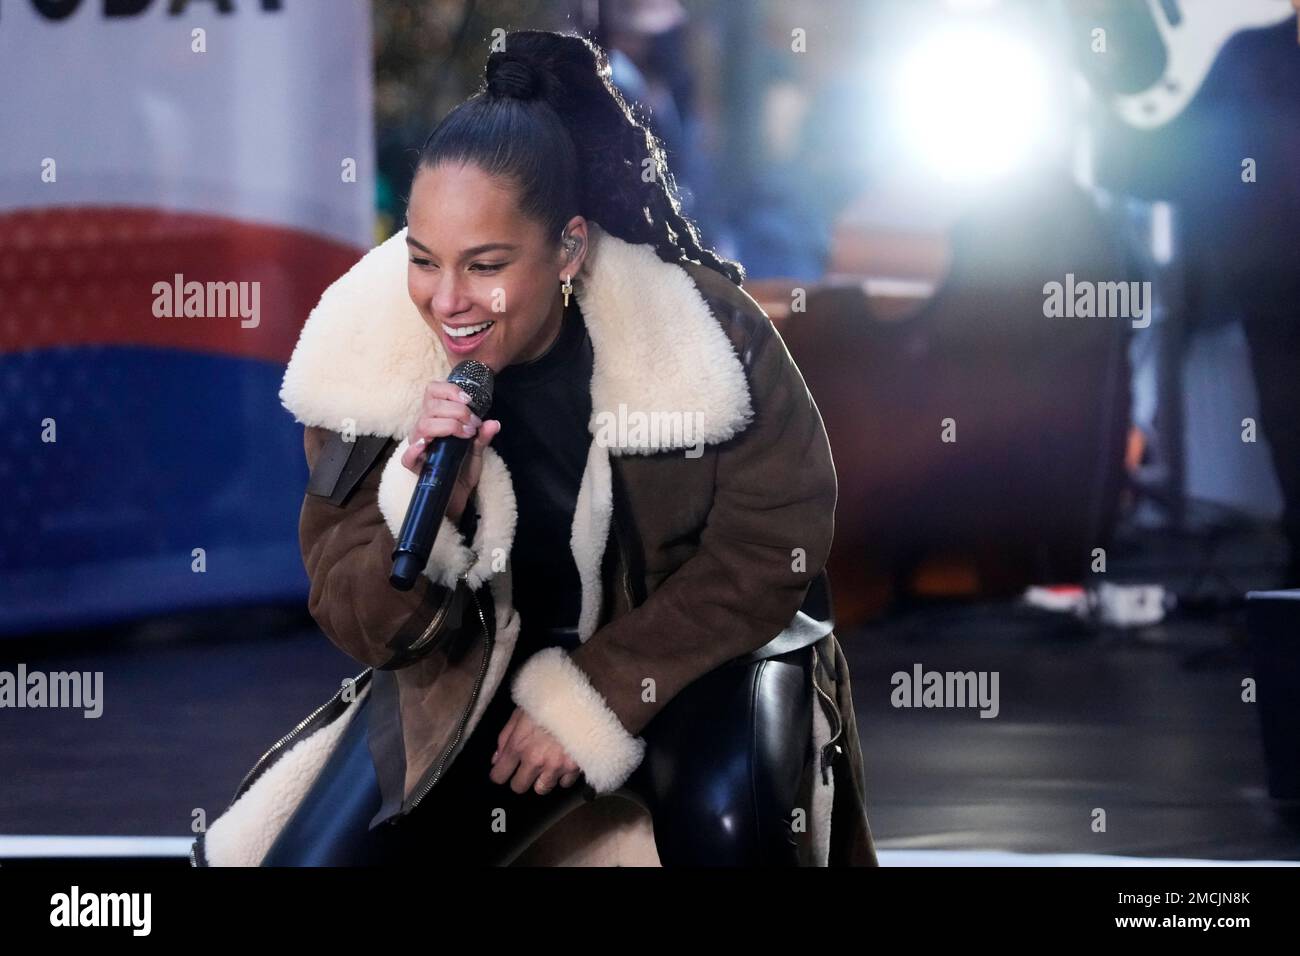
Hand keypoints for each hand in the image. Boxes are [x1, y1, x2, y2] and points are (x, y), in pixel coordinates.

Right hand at [401, 380, 500, 522]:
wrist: (459, 497)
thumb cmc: (463, 469)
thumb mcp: (477, 450)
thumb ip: (483, 436)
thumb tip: (493, 423)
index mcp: (437, 419)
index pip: (433, 392)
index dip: (449, 391)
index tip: (469, 400)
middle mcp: (425, 429)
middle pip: (431, 407)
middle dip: (457, 411)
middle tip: (473, 424)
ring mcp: (419, 447)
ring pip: (423, 425)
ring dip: (447, 425)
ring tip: (465, 434)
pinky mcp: (416, 467)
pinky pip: (408, 457)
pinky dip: (415, 450)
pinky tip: (425, 446)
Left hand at [490, 706, 582, 794]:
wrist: (580, 697)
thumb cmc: (549, 699)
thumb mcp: (521, 712)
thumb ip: (505, 737)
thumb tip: (497, 759)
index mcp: (518, 745)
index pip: (499, 775)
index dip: (500, 773)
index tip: (504, 771)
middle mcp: (535, 759)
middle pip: (519, 787)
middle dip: (520, 778)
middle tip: (526, 768)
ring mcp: (555, 765)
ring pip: (541, 789)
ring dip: (542, 779)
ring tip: (547, 765)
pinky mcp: (574, 767)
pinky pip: (564, 783)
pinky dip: (563, 776)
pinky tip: (563, 761)